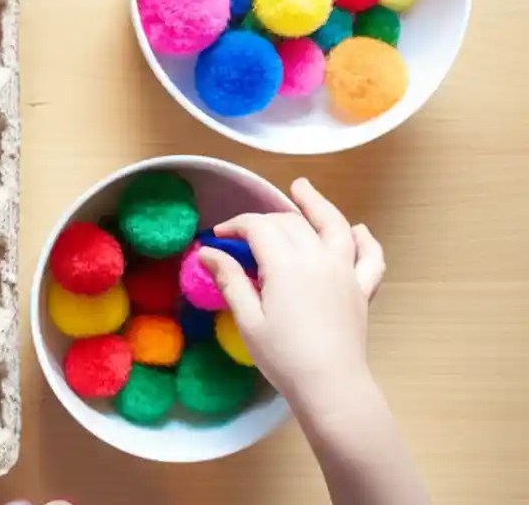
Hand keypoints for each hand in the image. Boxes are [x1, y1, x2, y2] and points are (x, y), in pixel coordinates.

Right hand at [197, 178, 384, 405]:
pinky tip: (357, 230)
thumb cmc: (283, 357)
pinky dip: (364, 240)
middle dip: (264, 220)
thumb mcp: (248, 319)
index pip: (258, 228)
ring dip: (317, 205)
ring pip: (333, 226)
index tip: (217, 237)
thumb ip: (230, 280)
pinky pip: (369, 257)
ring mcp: (345, 272)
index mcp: (286, 266)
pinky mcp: (362, 289)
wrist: (331, 386)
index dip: (235, 227)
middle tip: (243, 233)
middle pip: (290, 223)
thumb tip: (206, 252)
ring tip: (302, 189)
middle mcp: (319, 259)